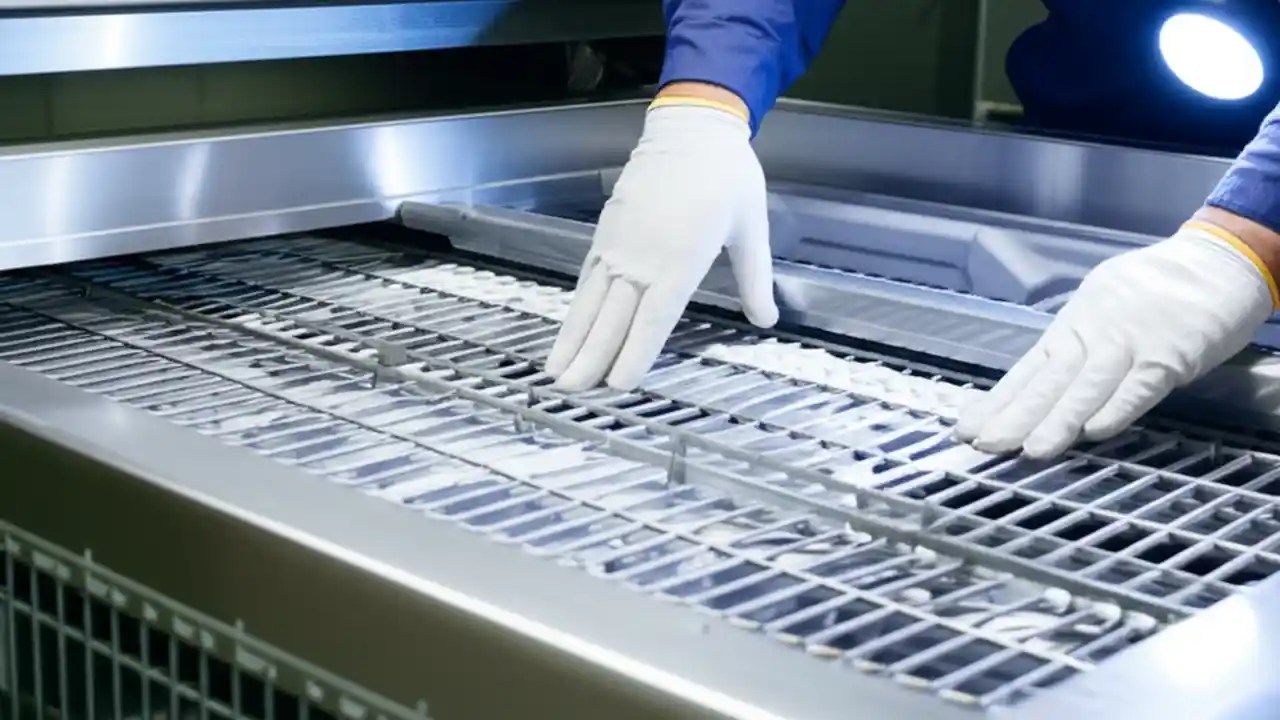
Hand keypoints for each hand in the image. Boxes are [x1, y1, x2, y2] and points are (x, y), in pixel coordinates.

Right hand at [545, 102, 777, 390]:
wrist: (691, 126)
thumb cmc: (726, 176)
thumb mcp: (751, 229)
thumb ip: (754, 279)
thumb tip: (767, 319)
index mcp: (680, 259)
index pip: (653, 318)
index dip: (633, 353)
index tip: (617, 384)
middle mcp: (642, 256)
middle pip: (612, 315)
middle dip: (590, 356)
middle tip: (570, 390)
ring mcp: (619, 242)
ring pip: (591, 299)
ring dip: (572, 337)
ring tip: (555, 369)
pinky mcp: (608, 230)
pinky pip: (588, 276)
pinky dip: (576, 305)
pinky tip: (569, 327)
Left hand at [957, 217, 1277, 457]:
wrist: (1215, 260)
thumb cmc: (1154, 290)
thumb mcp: (1100, 311)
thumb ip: (1072, 349)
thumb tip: (1037, 386)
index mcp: (1072, 328)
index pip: (1027, 372)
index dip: (997, 402)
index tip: (966, 427)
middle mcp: (1093, 335)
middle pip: (1049, 382)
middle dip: (1014, 417)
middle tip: (983, 443)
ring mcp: (1130, 343)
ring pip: (1088, 386)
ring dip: (1058, 421)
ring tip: (1031, 450)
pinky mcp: (1170, 353)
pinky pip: (1142, 384)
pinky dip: (1119, 406)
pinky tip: (1095, 431)